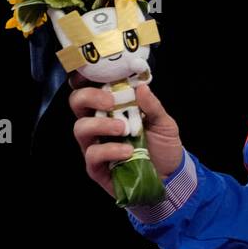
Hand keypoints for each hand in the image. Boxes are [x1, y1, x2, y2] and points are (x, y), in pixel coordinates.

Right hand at [68, 71, 183, 199]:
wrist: (170, 177)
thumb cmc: (163, 146)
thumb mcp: (164, 123)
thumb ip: (152, 105)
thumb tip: (140, 86)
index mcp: (112, 108)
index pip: (90, 88)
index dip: (87, 78)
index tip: (97, 71)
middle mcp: (99, 124)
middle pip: (76, 102)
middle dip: (90, 97)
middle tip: (112, 102)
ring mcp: (95, 145)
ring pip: (80, 128)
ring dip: (101, 124)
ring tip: (124, 129)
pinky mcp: (96, 167)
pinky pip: (92, 155)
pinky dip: (110, 150)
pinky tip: (128, 152)